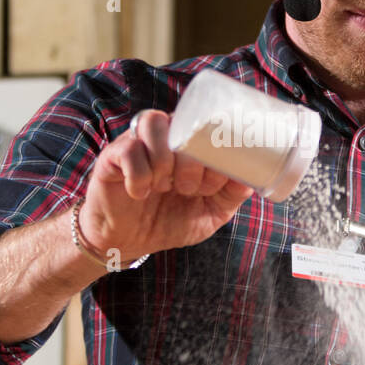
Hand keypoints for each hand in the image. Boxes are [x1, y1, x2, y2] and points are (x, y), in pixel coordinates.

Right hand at [77, 109, 252, 262]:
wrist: (127, 241)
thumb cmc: (169, 221)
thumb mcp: (209, 213)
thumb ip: (230, 195)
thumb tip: (252, 179)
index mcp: (189, 145)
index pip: (208, 126)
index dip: (216, 152)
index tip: (215, 183)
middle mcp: (164, 137)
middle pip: (183, 123)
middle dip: (192, 162)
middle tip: (188, 190)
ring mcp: (137, 143)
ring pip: (154, 122)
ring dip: (164, 160)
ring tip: (163, 188)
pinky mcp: (112, 156)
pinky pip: (128, 149)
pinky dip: (139, 175)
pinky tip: (141, 193)